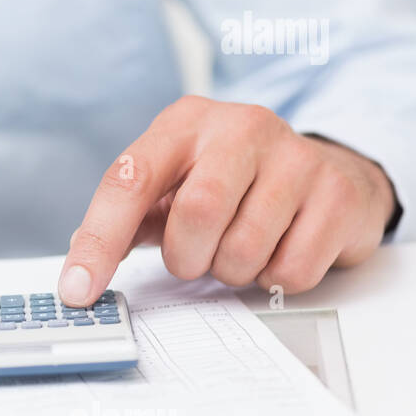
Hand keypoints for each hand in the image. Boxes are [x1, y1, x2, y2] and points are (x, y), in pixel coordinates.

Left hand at [58, 96, 397, 305]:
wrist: (326, 170)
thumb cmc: (232, 182)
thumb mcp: (172, 185)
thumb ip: (128, 219)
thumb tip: (81, 266)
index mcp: (184, 124)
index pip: (128, 180)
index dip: (99, 241)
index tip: (78, 291)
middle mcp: (240, 127)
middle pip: (197, 213)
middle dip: (187, 257)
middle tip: (195, 256)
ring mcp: (296, 156)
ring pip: (245, 248)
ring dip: (232, 270)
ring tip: (239, 248)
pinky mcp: (337, 193)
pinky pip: (292, 268)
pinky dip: (275, 278)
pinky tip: (280, 249)